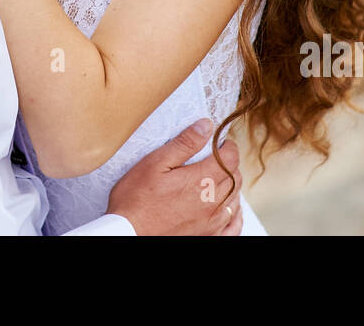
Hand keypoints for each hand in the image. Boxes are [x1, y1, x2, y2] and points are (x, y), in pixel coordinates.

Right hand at [106, 119, 243, 235]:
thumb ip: (184, 143)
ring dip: (232, 186)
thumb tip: (206, 126)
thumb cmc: (136, 199)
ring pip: (235, 200)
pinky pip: (233, 226)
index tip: (221, 142)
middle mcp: (212, 203)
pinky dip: (235, 214)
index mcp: (201, 181)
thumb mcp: (155, 163)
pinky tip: (227, 207)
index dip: (228, 146)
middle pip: (235, 178)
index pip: (230, 159)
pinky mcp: (207, 237)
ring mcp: (212, 223)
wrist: (128, 234)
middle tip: (218, 157)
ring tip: (219, 178)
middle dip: (230, 164)